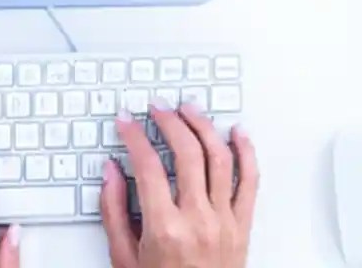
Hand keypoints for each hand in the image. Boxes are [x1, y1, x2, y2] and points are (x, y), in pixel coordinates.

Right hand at [100, 101, 258, 267]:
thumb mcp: (124, 257)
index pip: (148, 166)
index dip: (134, 136)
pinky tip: (237, 133)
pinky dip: (246, 152)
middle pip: (187, 153)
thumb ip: (114, 211)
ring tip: (189, 110)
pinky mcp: (242, 225)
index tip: (126, 122)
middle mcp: (198, 220)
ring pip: (219, 158)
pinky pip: (250, 181)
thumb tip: (111, 172)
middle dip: (169, 122)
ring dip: (204, 127)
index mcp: (165, 229)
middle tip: (157, 109)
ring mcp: (224, 221)